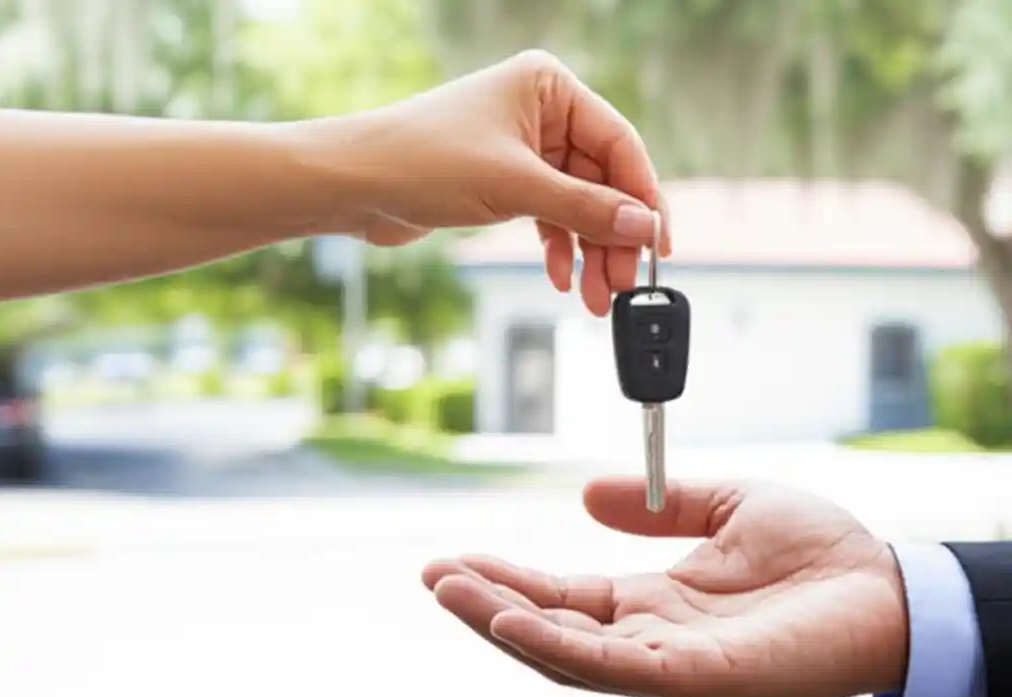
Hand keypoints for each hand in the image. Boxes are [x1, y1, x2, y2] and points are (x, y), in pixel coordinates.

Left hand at [298, 50, 667, 315]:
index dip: (643, 197)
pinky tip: (561, 278)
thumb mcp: (515, 187)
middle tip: (624, 283)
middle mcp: (540, 111)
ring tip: (596, 295)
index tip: (658, 243)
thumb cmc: (422, 161)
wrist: (353, 184)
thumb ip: (586, 208)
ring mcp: (523, 147)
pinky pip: (550, 215)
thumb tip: (643, 226)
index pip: (619, 143)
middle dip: (614, 235)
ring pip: (578, 204)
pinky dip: (558, 247)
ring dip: (589, 251)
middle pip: (603, 180)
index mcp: (549, 87)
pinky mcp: (505, 180)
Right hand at [422, 477, 908, 696]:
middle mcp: (652, 639)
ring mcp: (671, 664)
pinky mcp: (699, 676)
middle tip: (431, 573)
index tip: (452, 556)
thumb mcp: (726, 507)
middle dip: (486, 603)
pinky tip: (515, 618)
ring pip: (567, 654)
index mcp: (655, 602)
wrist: (887, 583)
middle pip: (549, 628)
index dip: (506, 576)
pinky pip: (613, 666)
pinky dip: (558, 646)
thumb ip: (659, 504)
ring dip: (504, 623)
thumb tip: (586, 493)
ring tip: (452, 591)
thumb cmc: (817, 552)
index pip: (563, 595)